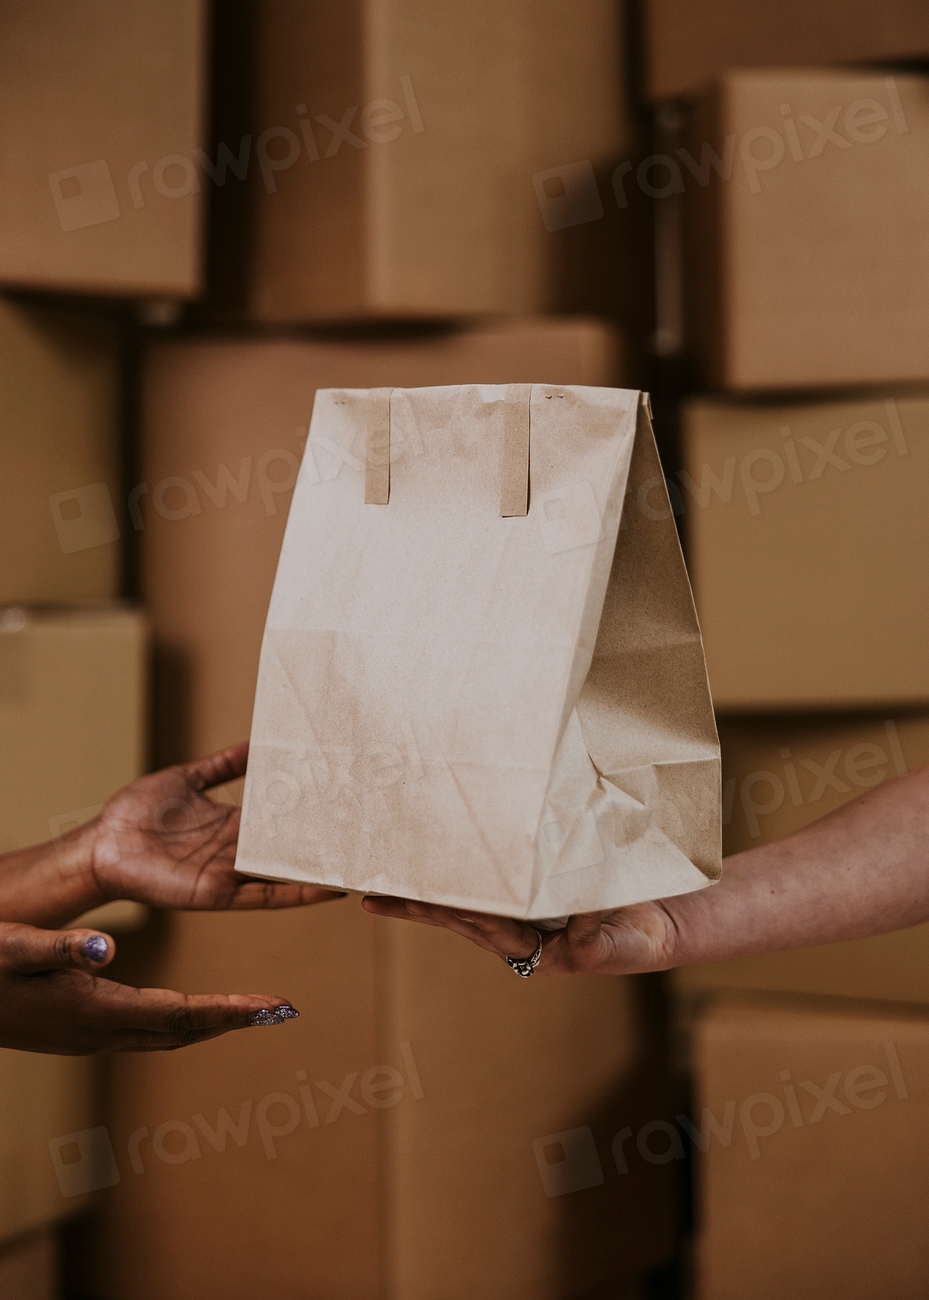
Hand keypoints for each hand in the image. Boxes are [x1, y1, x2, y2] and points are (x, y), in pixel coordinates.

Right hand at [0, 920, 299, 1053]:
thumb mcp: (17, 949)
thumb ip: (62, 949)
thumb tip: (105, 947)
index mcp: (95, 1011)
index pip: (181, 1015)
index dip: (230, 1011)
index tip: (273, 1007)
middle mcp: (99, 1033)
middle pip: (183, 1031)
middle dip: (233, 1020)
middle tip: (279, 1009)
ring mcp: (88, 1039)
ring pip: (165, 1035)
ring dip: (208, 1024)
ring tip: (248, 1011)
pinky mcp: (78, 1033)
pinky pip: (144, 1031)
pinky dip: (178, 1022)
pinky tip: (187, 1012)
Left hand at [88, 742, 342, 912]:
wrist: (104, 843)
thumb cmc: (137, 811)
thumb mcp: (188, 777)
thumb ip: (223, 765)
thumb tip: (255, 743)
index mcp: (232, 824)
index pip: (281, 818)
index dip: (310, 810)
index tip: (345, 798)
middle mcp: (238, 851)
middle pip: (290, 848)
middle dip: (326, 842)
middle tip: (368, 832)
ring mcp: (233, 874)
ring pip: (287, 874)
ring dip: (322, 872)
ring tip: (361, 865)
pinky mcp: (220, 894)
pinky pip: (266, 897)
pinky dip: (299, 895)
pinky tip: (329, 891)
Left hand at [361, 896, 679, 975]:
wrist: (676, 917)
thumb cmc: (653, 932)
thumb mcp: (634, 941)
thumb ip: (604, 944)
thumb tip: (573, 945)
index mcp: (540, 949)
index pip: (486, 926)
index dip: (453, 910)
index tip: (413, 898)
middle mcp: (526, 933)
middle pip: (464, 915)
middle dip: (422, 904)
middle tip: (373, 891)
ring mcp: (530, 912)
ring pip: (473, 898)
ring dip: (434, 887)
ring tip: (388, 877)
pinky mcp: (539, 890)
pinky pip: (495, 878)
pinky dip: (467, 867)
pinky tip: (444, 854)